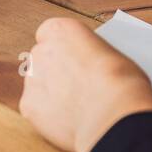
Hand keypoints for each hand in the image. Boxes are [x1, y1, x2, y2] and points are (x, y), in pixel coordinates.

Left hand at [19, 17, 151, 151]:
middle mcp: (41, 50)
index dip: (65, 48)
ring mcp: (32, 78)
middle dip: (56, 71)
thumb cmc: (121, 82)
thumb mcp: (112, 55)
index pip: (52, 33)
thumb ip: (91, 56)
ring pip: (38, 85)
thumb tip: (91, 68)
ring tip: (78, 107)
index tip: (76, 59)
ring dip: (52, 93)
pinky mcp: (29, 105)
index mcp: (61, 30)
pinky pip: (37, 109)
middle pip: (43, 58)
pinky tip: (71, 121)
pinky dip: (50, 115)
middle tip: (78, 87)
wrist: (114, 114)